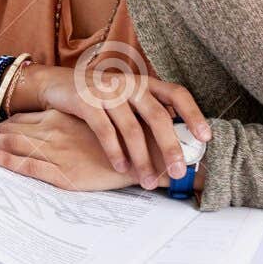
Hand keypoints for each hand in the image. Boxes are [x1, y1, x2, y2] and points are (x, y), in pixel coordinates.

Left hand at [0, 110, 137, 191]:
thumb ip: (71, 123)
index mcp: (62, 118)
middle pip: (12, 130)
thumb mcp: (93, 123)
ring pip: (14, 145)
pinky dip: (7, 160)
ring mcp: (58, 152)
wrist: (147, 154)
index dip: (1, 124)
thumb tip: (50, 127)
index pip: (23, 120)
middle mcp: (55, 131)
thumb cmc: (123, 139)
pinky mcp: (64, 173)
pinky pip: (29, 166)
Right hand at [21, 63, 210, 189]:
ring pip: (131, 128)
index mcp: (144, 83)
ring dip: (141, 158)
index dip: (193, 114)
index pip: (177, 93)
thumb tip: (178, 144)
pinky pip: (105, 130)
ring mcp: (106, 91)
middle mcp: (129, 84)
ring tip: (148, 181)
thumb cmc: (99, 97)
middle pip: (157, 116)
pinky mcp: (85, 101)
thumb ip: (147, 112)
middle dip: (170, 147)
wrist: (57, 83)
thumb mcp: (126, 98)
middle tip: (179, 171)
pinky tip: (121, 167)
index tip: (205, 138)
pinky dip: (115, 151)